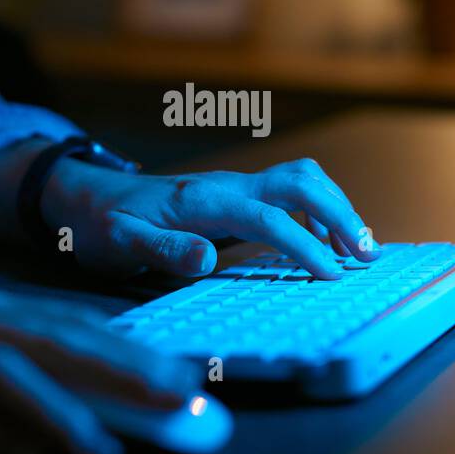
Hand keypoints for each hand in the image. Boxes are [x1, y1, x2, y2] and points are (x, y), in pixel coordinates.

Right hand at [0, 271, 200, 453]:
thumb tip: (48, 425)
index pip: (72, 324)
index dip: (133, 347)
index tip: (183, 368)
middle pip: (64, 341)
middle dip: (130, 370)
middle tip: (184, 395)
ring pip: (19, 370)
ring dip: (74, 405)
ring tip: (119, 441)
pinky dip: (1, 428)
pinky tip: (34, 451)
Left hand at [38, 156, 379, 279]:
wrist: (86, 198)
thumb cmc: (100, 225)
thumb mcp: (116, 243)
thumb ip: (159, 250)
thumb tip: (206, 259)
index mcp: (201, 200)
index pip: (267, 215)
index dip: (304, 242)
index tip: (331, 273)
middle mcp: (226, 185)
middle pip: (298, 182)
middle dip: (339, 213)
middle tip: (367, 255)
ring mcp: (235, 188)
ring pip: (301, 180)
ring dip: (336, 208)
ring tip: (361, 250)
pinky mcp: (239, 198)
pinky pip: (292, 193)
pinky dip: (321, 211)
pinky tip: (330, 243)